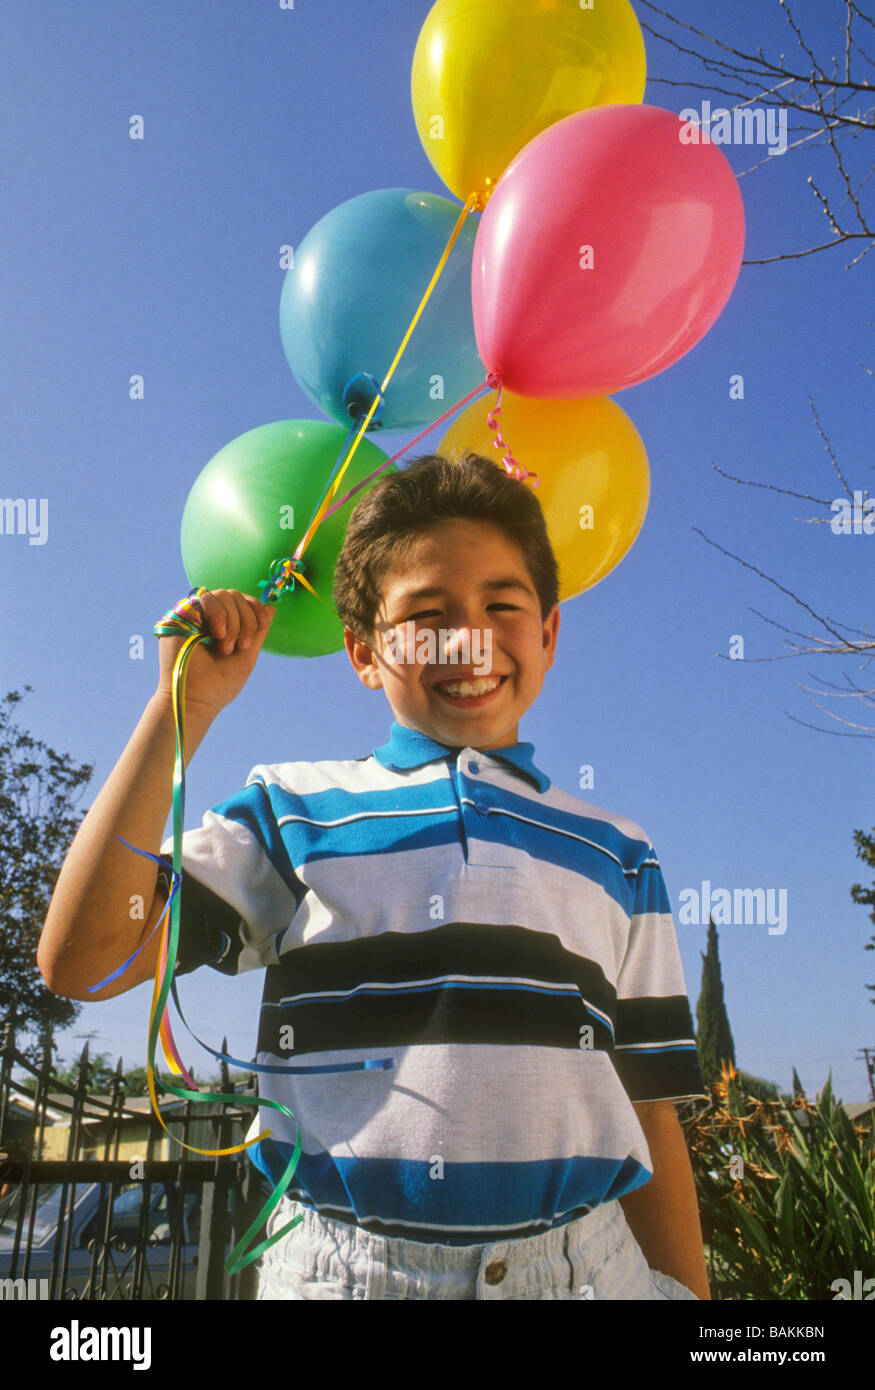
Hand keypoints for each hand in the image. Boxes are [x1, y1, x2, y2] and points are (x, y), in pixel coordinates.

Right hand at [155, 589, 275, 716]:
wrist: (196, 699)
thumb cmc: (220, 684)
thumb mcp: (247, 654)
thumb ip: (257, 630)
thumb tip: (271, 608)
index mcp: (222, 627)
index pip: (242, 601)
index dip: (255, 607)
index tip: (263, 624)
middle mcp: (207, 619)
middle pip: (234, 595)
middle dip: (246, 619)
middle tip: (242, 646)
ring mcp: (194, 616)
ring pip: (222, 594)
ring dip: (232, 621)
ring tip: (226, 648)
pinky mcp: (180, 616)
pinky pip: (205, 598)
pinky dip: (219, 614)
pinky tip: (217, 635)